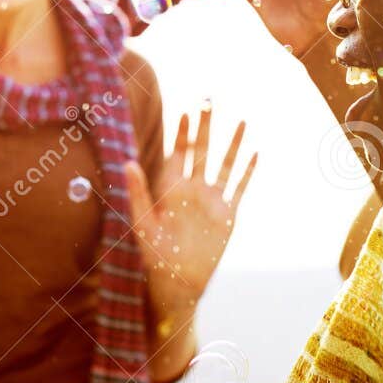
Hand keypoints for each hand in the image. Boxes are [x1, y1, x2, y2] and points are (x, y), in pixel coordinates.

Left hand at [127, 103, 255, 307]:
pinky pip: (239, 188)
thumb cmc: (155, 255)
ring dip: (232, 144)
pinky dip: (247, 171)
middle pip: (202, 151)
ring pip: (225, 164)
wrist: (179, 281)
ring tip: (242, 121)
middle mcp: (192, 190)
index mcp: (171, 188)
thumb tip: (127, 163)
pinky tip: (255, 154)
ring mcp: (211, 200)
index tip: (186, 112)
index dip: (182, 133)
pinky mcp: (227, 214)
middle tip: (209, 100)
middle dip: (206, 127)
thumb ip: (137, 192)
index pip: (178, 153)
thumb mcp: (142, 222)